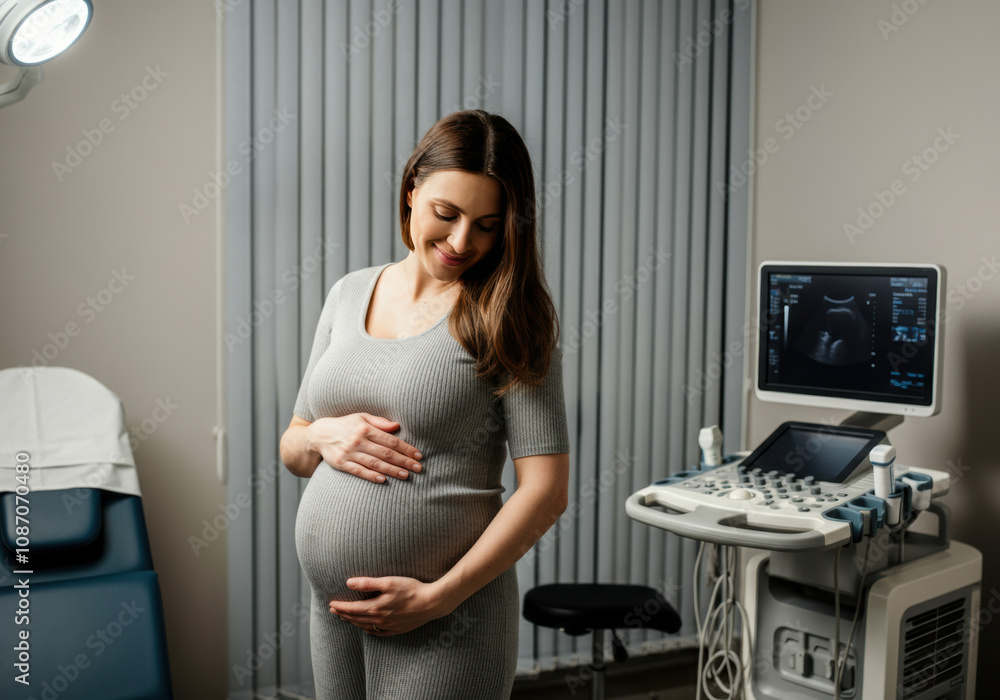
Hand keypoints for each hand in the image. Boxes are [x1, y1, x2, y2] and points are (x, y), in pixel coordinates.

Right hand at [306, 413, 422, 482]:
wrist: (319, 434)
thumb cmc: (345, 425)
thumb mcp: (361, 417)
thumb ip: (380, 422)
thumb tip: (397, 426)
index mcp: (365, 428)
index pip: (390, 440)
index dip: (406, 448)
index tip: (418, 455)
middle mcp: (358, 440)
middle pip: (385, 453)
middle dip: (404, 461)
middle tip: (418, 468)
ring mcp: (349, 453)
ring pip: (374, 463)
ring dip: (391, 470)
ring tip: (406, 475)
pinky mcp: (341, 463)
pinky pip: (358, 471)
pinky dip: (370, 475)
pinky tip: (383, 479)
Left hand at [329, 576, 453, 635]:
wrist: (431, 603)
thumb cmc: (411, 589)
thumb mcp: (388, 582)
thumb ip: (367, 583)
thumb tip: (349, 582)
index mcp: (376, 607)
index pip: (352, 608)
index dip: (340, 606)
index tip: (331, 604)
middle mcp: (380, 620)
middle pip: (356, 618)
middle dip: (344, 614)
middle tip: (334, 610)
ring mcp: (388, 626)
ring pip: (365, 626)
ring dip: (353, 622)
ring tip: (346, 618)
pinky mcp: (397, 629)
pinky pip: (378, 633)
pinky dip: (369, 630)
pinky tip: (367, 628)